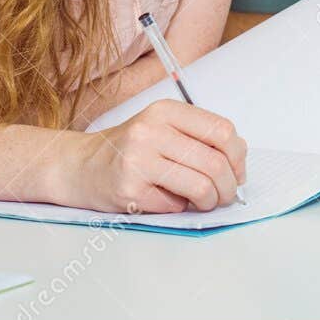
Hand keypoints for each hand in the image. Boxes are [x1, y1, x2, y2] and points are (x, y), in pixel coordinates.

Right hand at [72, 100, 246, 213]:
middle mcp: (151, 130)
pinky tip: (168, 200)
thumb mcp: (163, 128)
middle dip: (229, 187)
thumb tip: (239, 159)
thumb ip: (199, 137)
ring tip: (204, 201)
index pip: (221, 130)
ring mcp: (138, 160)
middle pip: (215, 162)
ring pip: (201, 187)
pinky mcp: (130, 190)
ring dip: (210, 201)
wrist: (80, 166)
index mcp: (165, 111)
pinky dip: (180, 208)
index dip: (238, 156)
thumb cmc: (130, 150)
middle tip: (226, 195)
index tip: (237, 171)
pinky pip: (175, 206)